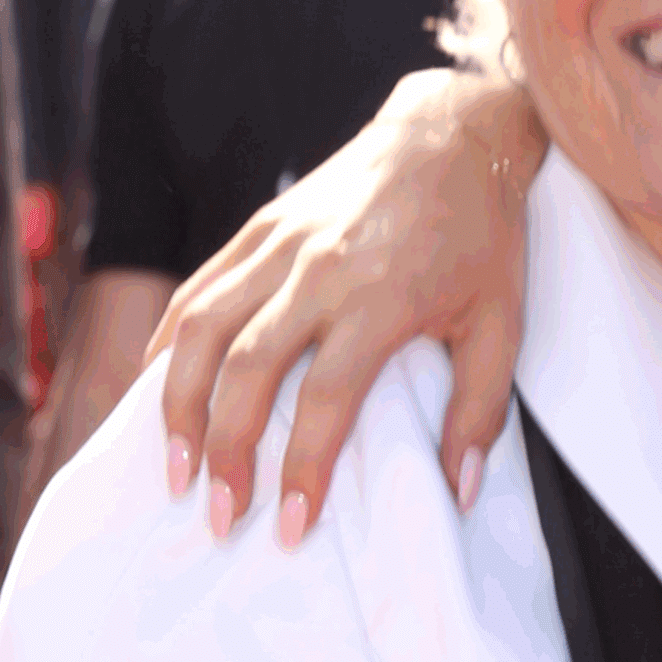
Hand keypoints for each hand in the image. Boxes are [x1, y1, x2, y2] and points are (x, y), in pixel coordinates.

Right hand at [151, 68, 542, 538]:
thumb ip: (481, 409)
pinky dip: (167, 345)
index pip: (326, 397)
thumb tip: (457, 490)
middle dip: (224, 450)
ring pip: (200, 326)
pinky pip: (197, 289)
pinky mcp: (258, 226)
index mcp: (382, 296)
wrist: (454, 135)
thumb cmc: (481, 235)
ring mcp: (280, 243)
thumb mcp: (503, 322)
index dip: (303, 467)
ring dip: (176, 404)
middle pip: (246, 368)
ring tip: (174, 469)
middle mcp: (320, 269)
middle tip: (219, 515)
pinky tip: (157, 393)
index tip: (291, 526)